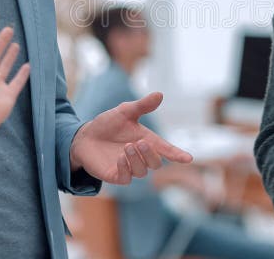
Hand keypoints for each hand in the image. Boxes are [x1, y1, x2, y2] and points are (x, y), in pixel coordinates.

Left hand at [70, 92, 192, 183]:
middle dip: (151, 154)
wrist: (85, 136)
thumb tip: (159, 94)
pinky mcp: (115, 176)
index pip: (166, 150)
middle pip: (156, 163)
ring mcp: (128, 167)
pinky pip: (126, 178)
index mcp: (146, 141)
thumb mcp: (125, 112)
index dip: (177, 154)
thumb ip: (142, 106)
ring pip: (142, 171)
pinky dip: (125, 168)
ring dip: (137, 159)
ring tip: (127, 146)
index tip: (188, 159)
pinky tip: (119, 157)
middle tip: (140, 142)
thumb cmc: (108, 124)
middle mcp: (140, 157)